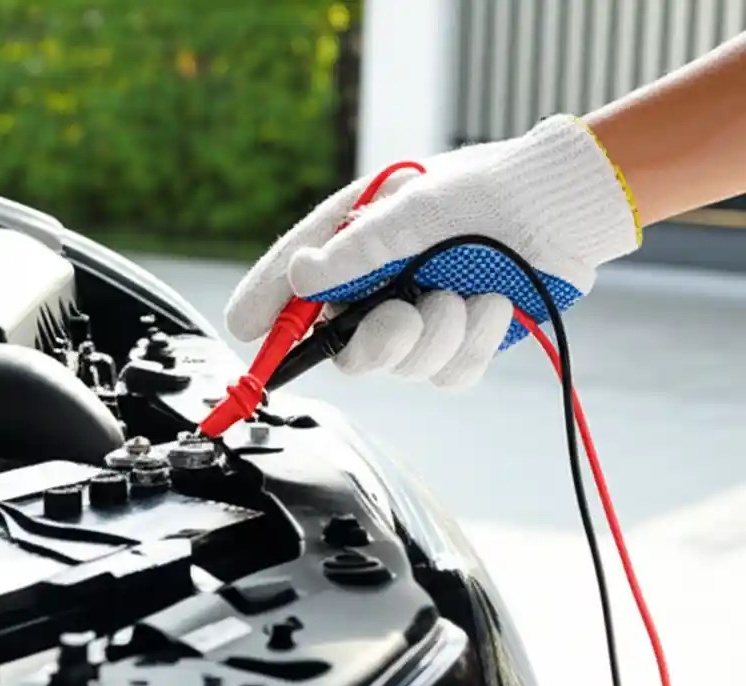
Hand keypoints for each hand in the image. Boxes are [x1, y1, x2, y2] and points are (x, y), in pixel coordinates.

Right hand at [225, 115, 640, 388]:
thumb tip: (302, 278)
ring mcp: (418, 318)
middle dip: (376, 340)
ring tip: (466, 296)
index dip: (266, 310)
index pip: (291, 284)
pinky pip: (447, 374)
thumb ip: (355, 251)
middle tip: (402, 314)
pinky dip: (471, 344)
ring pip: (400, 367)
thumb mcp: (411, 210)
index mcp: (351, 244)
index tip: (245, 330)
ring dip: (436, 335)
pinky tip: (490, 304)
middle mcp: (376, 286)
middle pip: (344, 349)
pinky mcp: (459, 343)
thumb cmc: (484, 191)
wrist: (560, 206)